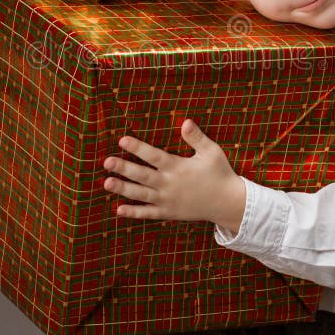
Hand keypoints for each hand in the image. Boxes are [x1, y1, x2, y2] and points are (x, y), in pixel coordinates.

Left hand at [103, 119, 245, 233]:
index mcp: (178, 167)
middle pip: (142, 175)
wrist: (228, 203)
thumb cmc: (220, 174)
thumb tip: (185, 121)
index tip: (122, 140)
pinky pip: (149, 213)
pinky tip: (119, 210)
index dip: (137, 148)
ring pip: (141, 194)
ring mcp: (168, 200)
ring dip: (123, 189)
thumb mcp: (211, 152)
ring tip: (106, 183)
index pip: (154, 156)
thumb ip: (197, 137)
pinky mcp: (169, 212)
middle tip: (106, 161)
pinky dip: (134, 213)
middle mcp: (170, 184)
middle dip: (124, 167)